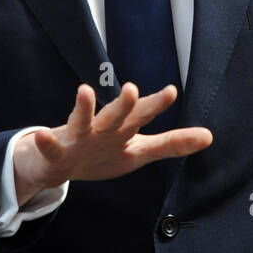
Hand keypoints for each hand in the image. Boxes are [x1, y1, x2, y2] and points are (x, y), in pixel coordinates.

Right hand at [12, 83, 211, 204]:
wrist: (55, 163)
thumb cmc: (101, 152)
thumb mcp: (138, 151)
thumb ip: (171, 144)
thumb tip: (209, 136)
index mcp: (122, 129)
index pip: (142, 115)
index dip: (156, 105)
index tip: (171, 91)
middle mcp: (101, 128)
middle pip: (115, 115)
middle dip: (124, 104)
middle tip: (133, 89)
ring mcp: (78, 138)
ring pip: (81, 122)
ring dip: (83, 108)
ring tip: (85, 90)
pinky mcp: (56, 152)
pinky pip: (52, 148)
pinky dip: (47, 141)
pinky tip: (43, 133)